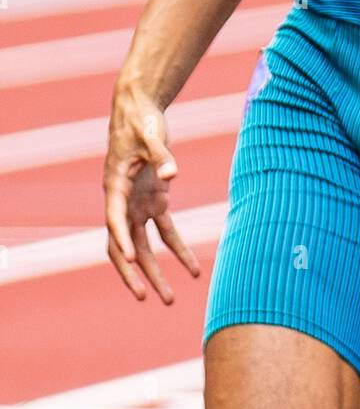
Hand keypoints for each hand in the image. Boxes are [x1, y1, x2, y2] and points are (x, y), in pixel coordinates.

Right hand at [104, 84, 200, 301]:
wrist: (140, 109)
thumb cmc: (142, 120)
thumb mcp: (152, 134)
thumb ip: (161, 155)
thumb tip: (171, 174)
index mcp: (115, 186)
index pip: (115, 220)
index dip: (123, 241)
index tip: (131, 259)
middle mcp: (123, 201)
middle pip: (125, 245)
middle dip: (135, 272)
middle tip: (147, 297)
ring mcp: (137, 203)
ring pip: (144, 247)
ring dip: (156, 272)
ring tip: (171, 299)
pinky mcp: (154, 200)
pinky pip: (165, 232)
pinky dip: (178, 250)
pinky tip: (194, 270)